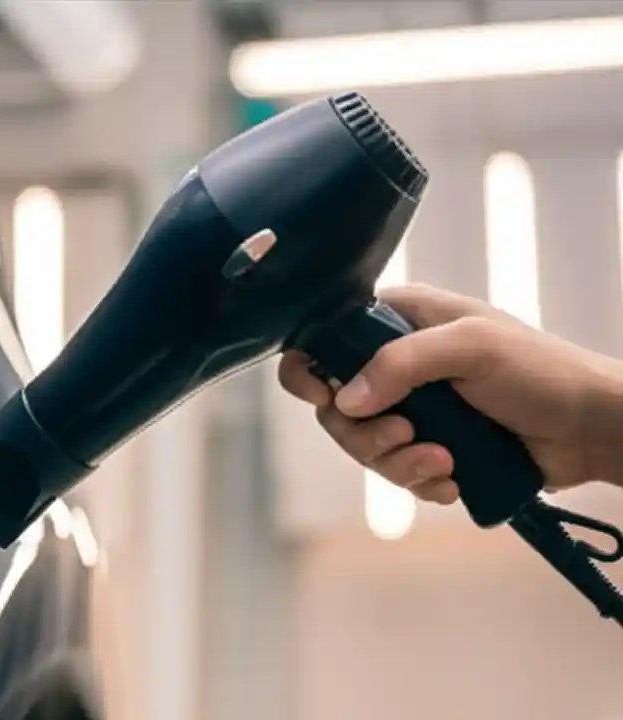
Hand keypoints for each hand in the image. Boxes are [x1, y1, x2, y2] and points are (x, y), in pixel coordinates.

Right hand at [279, 284, 622, 503]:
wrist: (591, 429)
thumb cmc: (540, 371)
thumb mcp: (471, 347)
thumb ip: (401, 363)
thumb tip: (345, 401)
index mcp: (399, 321)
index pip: (326, 338)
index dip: (310, 369)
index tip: (322, 397)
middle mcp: (397, 363)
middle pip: (337, 406)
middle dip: (365, 433)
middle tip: (406, 436)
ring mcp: (413, 408)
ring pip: (364, 446)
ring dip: (398, 463)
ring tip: (444, 462)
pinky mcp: (429, 447)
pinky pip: (396, 473)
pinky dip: (420, 482)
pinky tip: (454, 479)